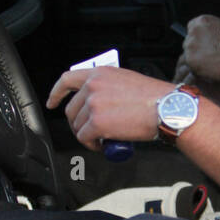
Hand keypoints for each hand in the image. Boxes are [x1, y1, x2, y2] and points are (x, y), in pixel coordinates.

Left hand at [46, 65, 173, 150]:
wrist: (167, 108)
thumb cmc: (154, 99)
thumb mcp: (125, 81)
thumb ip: (107, 87)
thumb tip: (99, 103)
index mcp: (100, 73)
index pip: (67, 79)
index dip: (56, 93)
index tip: (53, 102)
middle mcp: (93, 86)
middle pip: (72, 109)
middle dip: (78, 123)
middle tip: (91, 132)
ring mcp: (93, 104)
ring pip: (78, 126)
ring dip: (87, 136)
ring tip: (102, 139)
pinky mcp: (97, 123)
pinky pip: (84, 138)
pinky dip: (92, 145)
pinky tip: (103, 145)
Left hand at [181, 14, 219, 83]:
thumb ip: (216, 31)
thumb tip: (215, 36)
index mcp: (203, 20)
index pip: (191, 28)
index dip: (199, 38)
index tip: (204, 44)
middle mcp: (194, 31)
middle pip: (189, 42)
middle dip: (197, 49)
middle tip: (210, 57)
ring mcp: (191, 46)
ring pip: (189, 55)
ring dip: (197, 60)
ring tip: (212, 65)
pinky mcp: (191, 60)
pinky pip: (191, 66)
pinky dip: (198, 70)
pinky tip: (211, 71)